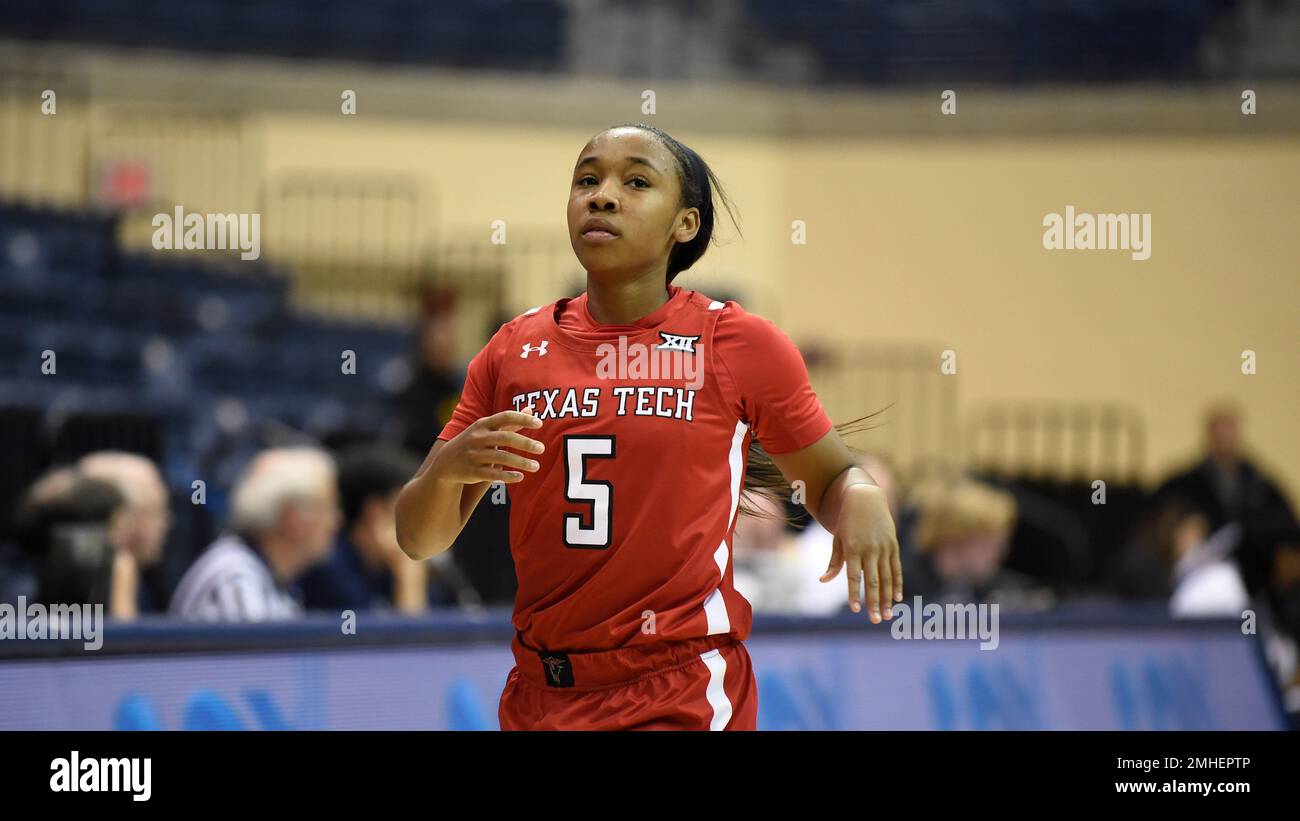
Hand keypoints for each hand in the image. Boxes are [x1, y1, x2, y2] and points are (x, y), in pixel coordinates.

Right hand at [432, 408, 544, 484]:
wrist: (445, 463)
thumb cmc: (473, 442)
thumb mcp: (487, 429)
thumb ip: (509, 422)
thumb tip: (530, 410)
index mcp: (483, 424)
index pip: (505, 417)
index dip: (522, 419)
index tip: (540, 423)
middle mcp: (478, 438)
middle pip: (505, 438)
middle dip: (525, 443)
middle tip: (542, 448)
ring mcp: (474, 455)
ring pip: (501, 458)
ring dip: (521, 462)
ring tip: (536, 466)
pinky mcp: (472, 471)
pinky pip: (493, 474)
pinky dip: (507, 476)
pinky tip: (520, 477)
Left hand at [820, 483, 901, 622]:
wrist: (865, 499)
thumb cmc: (847, 522)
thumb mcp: (838, 539)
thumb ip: (834, 562)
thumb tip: (823, 580)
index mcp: (853, 549)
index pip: (854, 577)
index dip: (855, 593)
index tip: (855, 609)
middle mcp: (870, 549)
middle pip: (873, 581)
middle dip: (874, 602)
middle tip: (875, 620)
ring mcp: (884, 548)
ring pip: (887, 577)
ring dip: (887, 598)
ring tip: (887, 615)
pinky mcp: (893, 546)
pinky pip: (896, 569)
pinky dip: (897, 584)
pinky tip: (897, 598)